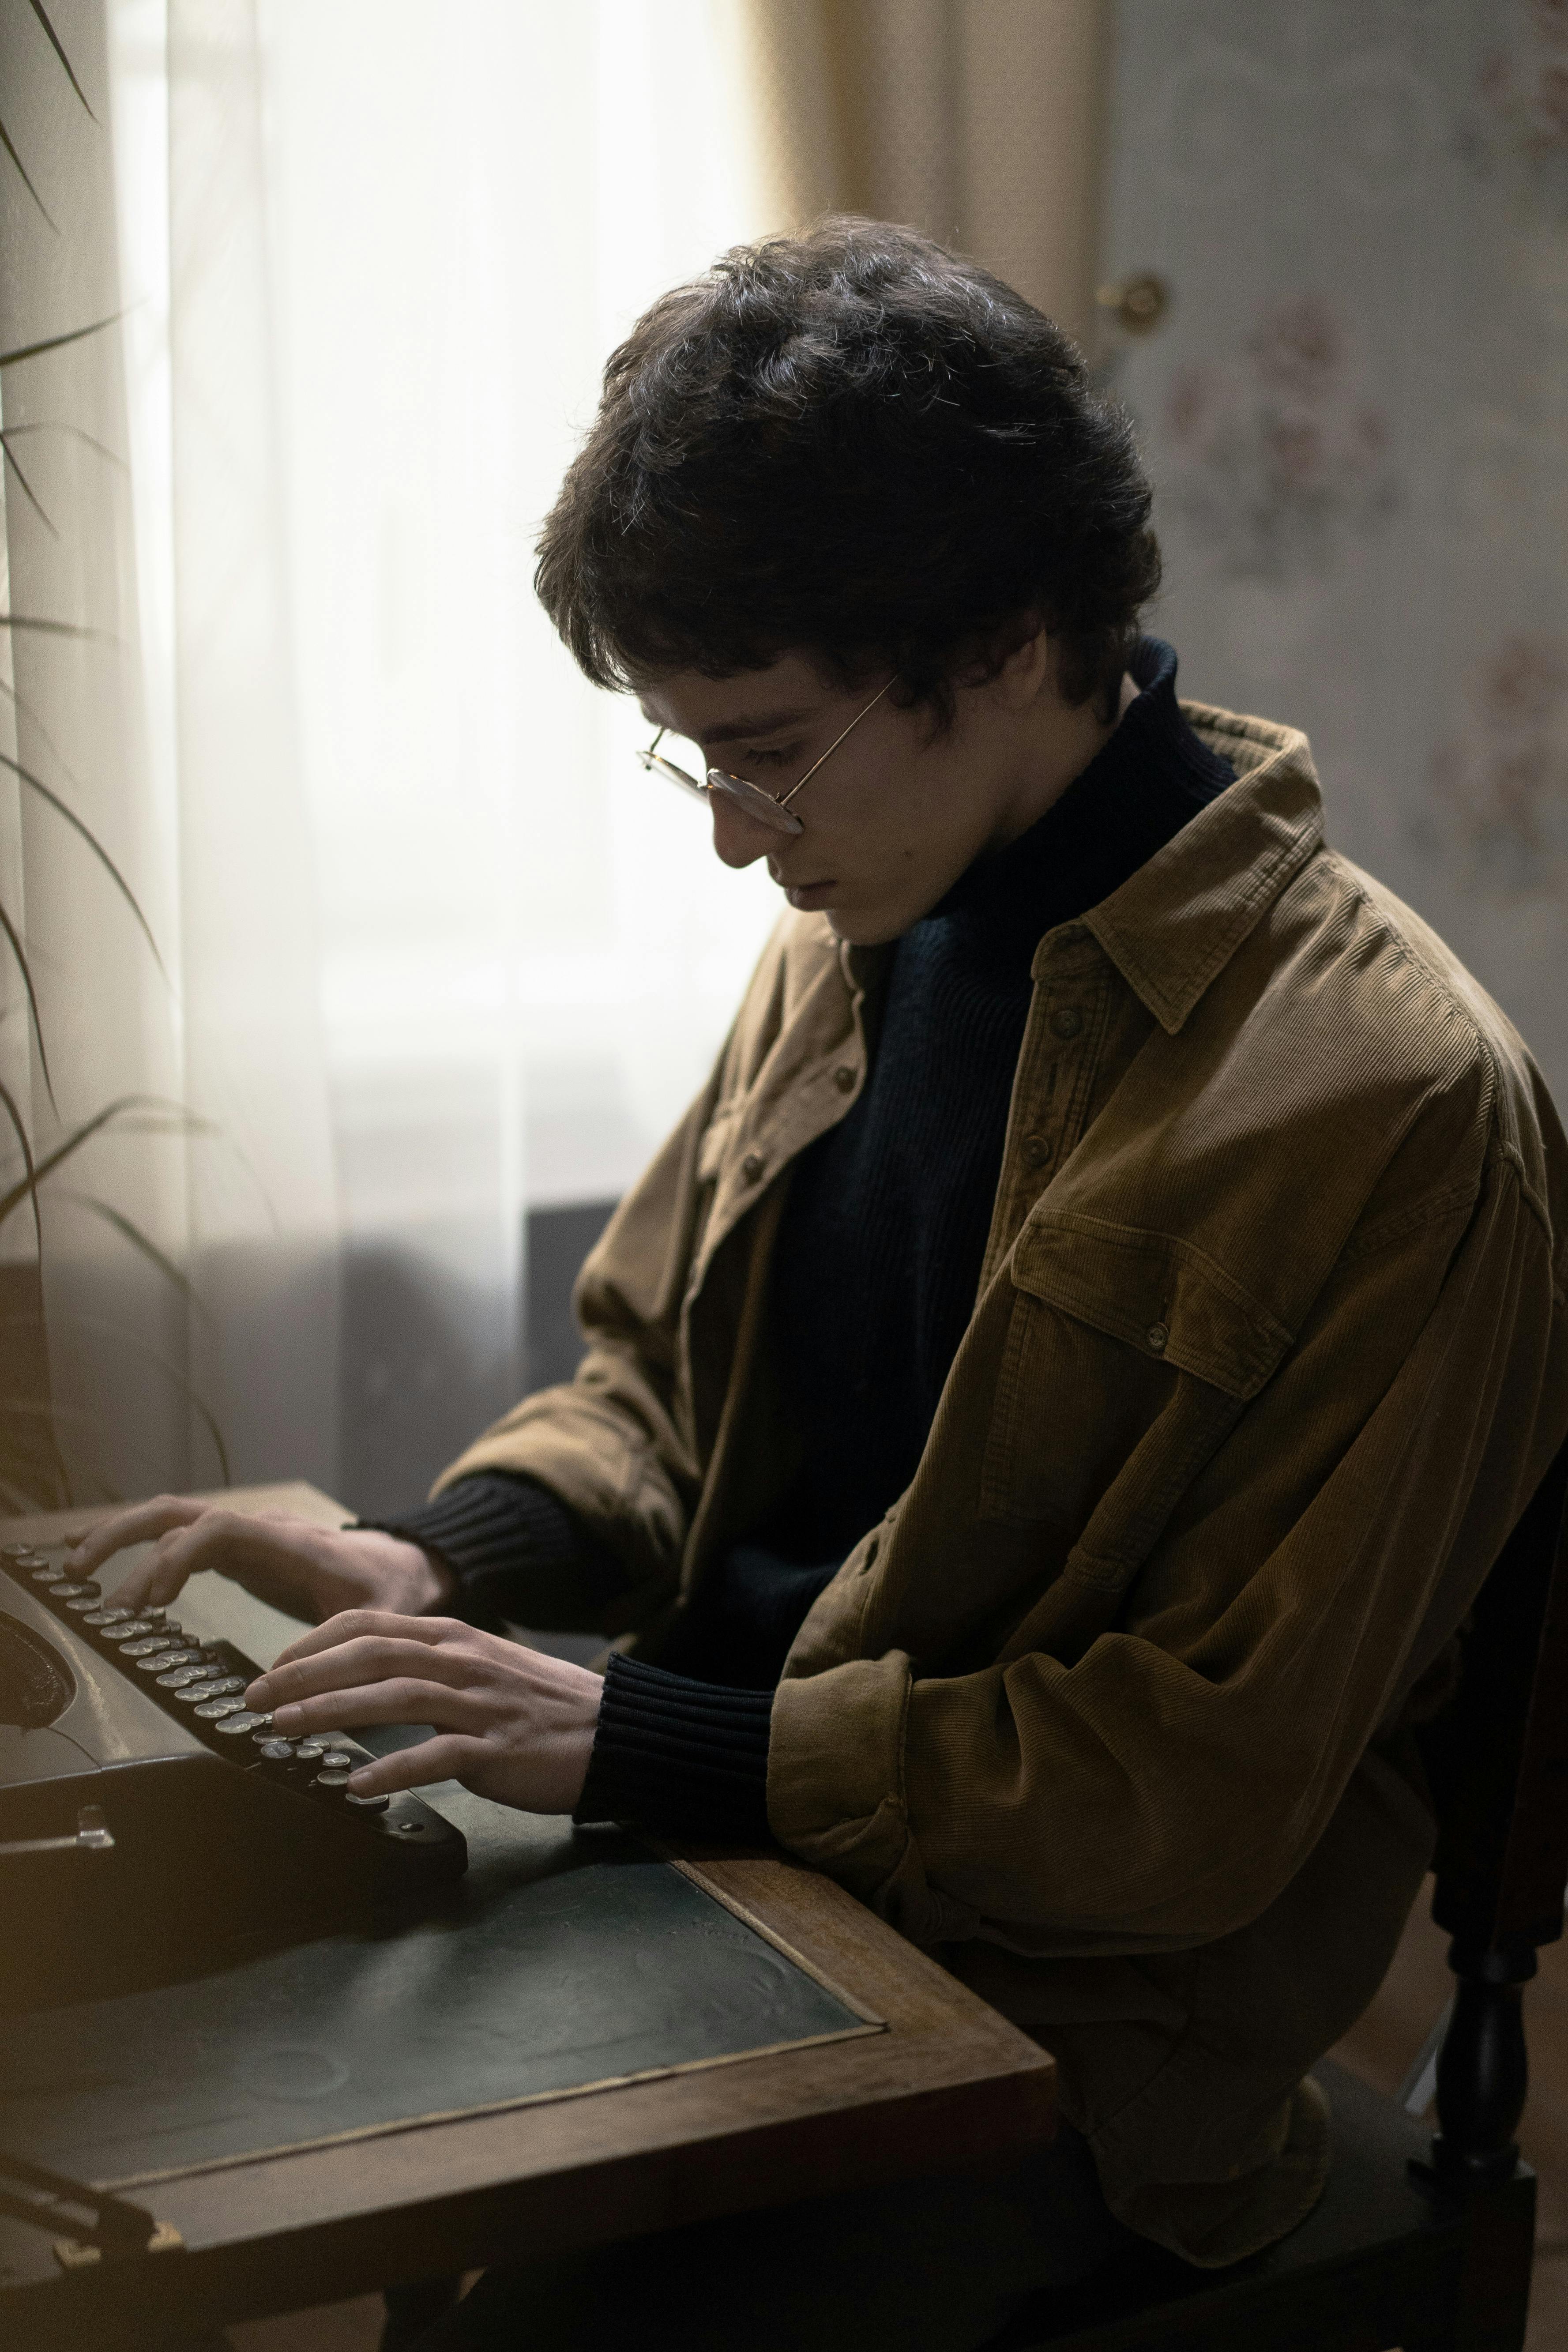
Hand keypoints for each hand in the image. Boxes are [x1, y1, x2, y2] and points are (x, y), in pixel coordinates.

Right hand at [65, 1497, 454, 1624]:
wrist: (405, 1565)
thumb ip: (339, 1645)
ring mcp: (247, 1537)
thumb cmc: (393, 1591)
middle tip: (81, 1570)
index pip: (221, 1528)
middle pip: (181, 1513)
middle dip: (126, 1536)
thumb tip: (276, 1682)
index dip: (180, 1555)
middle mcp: (261, 1530)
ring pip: (174, 1522)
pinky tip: (117, 1578)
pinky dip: (146, 1554)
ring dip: (124, 1538)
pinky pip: (184, 1544)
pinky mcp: (240, 1552)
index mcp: (290, 1541)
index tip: (155, 1597)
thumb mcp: (380, 1619)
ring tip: (76, 1567)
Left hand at [244, 1611, 603, 1814]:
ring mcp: (480, 1704)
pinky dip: (394, 1769)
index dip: (313, 1643)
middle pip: (371, 1654)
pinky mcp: (496, 1750)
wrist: (611, 1732)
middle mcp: (462, 1662)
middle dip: (304, 1674)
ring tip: (284, 1728)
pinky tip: (358, 1786)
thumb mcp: (481, 1669)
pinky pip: (437, 1756)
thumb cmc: (539, 1706)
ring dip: (332, 1711)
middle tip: (255, 1697)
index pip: (370, 1625)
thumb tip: (363, 1681)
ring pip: (395, 1696)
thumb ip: (427, 1668)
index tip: (272, 1667)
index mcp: (454, 1638)